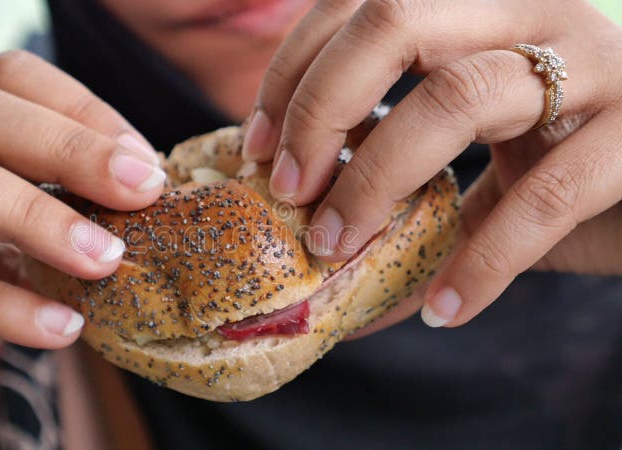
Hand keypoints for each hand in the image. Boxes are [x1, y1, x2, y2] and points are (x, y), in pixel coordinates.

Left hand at [241, 0, 621, 327]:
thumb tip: (323, 264)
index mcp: (478, 8)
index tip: (257, 149)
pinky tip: (441, 309)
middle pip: (396, 19)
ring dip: (376, 179)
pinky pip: (544, 197)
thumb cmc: (570, 165)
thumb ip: (405, 192)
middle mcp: (531, 13)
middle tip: (286, 190)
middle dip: (320, 107)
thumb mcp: (475, 161)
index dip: (292, 72)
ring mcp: (592, 66)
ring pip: (460, 97)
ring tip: (336, 246)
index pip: (359, 4)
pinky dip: (481, 262)